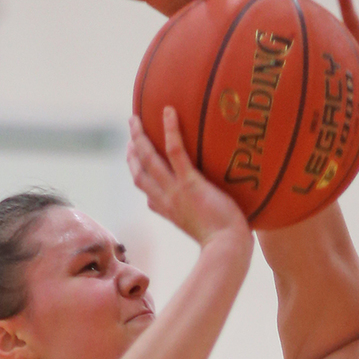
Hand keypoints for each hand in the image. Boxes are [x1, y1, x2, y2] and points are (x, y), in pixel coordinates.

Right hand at [127, 109, 251, 245]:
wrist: (227, 248)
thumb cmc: (225, 242)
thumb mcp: (206, 230)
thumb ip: (201, 218)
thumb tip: (206, 212)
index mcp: (169, 212)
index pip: (147, 192)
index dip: (137, 172)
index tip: (134, 158)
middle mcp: (166, 200)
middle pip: (139, 172)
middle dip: (132, 150)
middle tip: (131, 129)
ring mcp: (176, 191)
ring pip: (149, 159)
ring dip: (139, 137)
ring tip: (135, 117)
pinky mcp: (190, 183)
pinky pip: (176, 151)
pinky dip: (170, 130)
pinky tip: (168, 111)